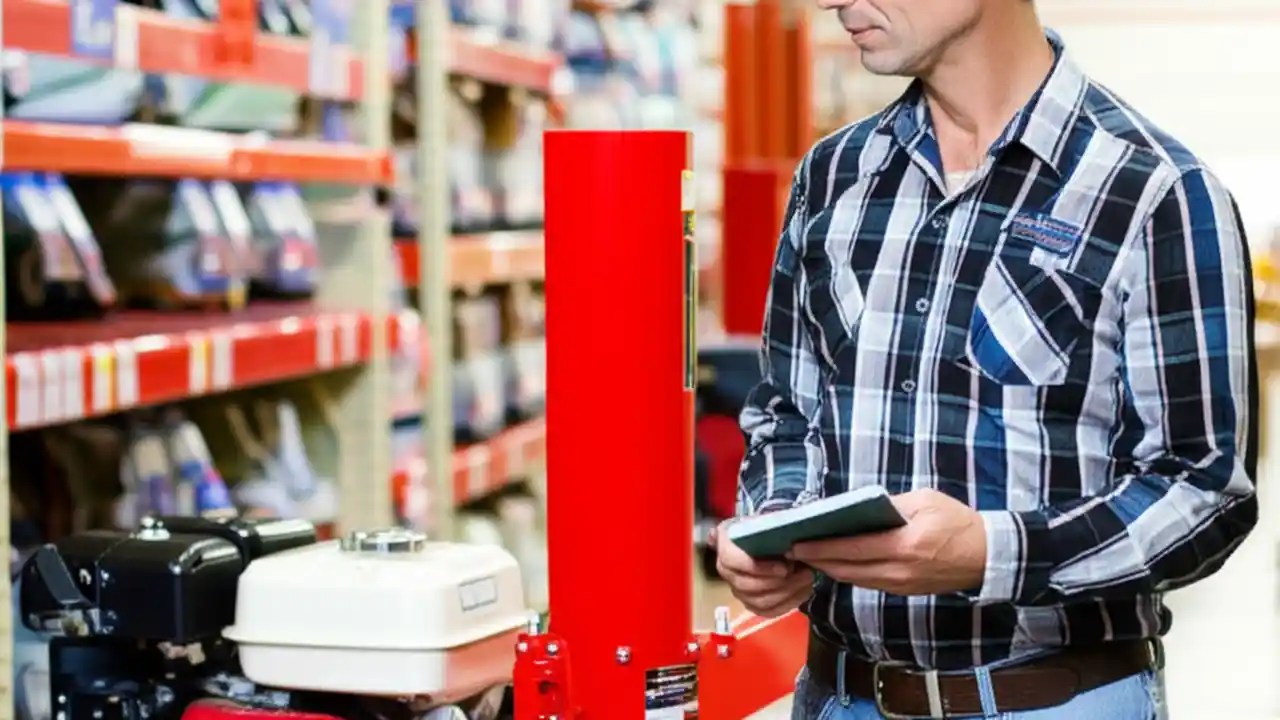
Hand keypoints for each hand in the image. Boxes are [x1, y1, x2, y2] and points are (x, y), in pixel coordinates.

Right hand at [712, 520, 814, 617]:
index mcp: (725, 545)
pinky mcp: (750, 603)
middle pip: (747, 586)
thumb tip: (787, 536)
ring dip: (788, 593)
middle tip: (805, 572)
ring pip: (759, 602)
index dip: (758, 568)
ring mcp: (737, 589)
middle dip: (779, 583)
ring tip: (808, 579)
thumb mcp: (766, 521)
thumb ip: (771, 527)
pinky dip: (789, 603)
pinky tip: (804, 591)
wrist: (764, 538)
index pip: (732, 560)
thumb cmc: (764, 528)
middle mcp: (725, 570)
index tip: (784, 568)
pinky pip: (768, 612)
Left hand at [788, 489, 986, 595]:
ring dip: (830, 569)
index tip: (798, 543)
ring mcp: (901, 584)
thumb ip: (889, 505)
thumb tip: (856, 508)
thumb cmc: (957, 522)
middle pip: (847, 569)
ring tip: (809, 556)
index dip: (821, 548)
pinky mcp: (904, 590)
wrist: (988, 555)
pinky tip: (836, 563)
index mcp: (904, 546)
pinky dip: (849, 573)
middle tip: (793, 550)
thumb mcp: (924, 501)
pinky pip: (869, 583)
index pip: (852, 549)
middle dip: (817, 560)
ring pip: (855, 580)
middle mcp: (899, 571)